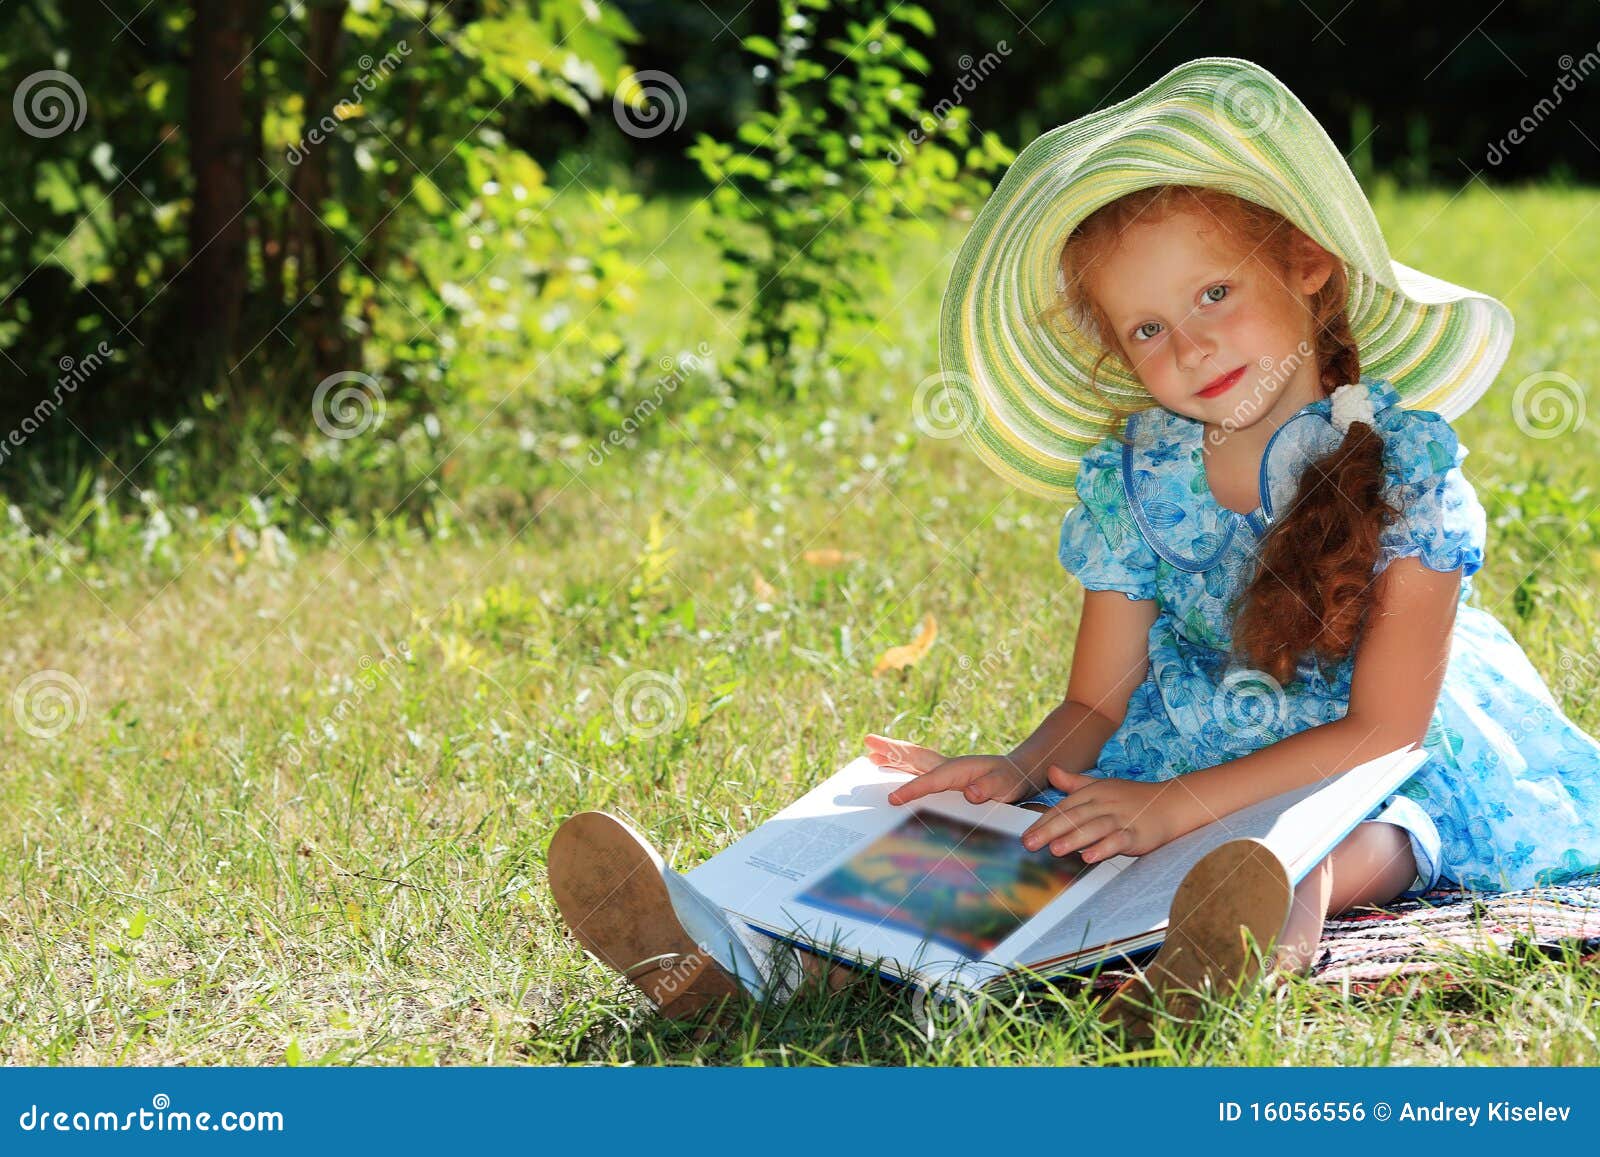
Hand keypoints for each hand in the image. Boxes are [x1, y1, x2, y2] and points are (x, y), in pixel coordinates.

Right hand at [863, 734, 1041, 806]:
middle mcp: (948, 766)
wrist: (1020, 773)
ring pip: (914, 761)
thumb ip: (990, 787)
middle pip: (914, 757)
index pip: (930, 780)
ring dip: (893, 758)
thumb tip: (971, 793)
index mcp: (959, 769)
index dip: (911, 789)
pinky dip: (903, 766)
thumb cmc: (1013, 780)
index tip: (892, 799)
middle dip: (891, 750)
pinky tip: (893, 769)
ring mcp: (946, 770)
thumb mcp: (1006, 785)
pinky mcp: (947, 777)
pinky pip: (919, 770)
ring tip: (871, 757)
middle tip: (868, 741)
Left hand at [1020, 766, 1179, 861]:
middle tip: (1029, 844)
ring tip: (1055, 850)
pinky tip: (1089, 857)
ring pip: (1095, 827)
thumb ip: (1074, 783)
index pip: (1064, 808)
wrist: (1170, 803)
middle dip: (1050, 831)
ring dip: (1074, 838)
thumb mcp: (1101, 786)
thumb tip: (1050, 771)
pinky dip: (1105, 848)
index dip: (1044, 822)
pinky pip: (1119, 840)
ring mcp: (1122, 818)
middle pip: (1075, 817)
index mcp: (1093, 792)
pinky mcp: (1138, 833)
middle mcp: (1105, 803)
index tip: (1025, 836)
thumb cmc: (1131, 797)